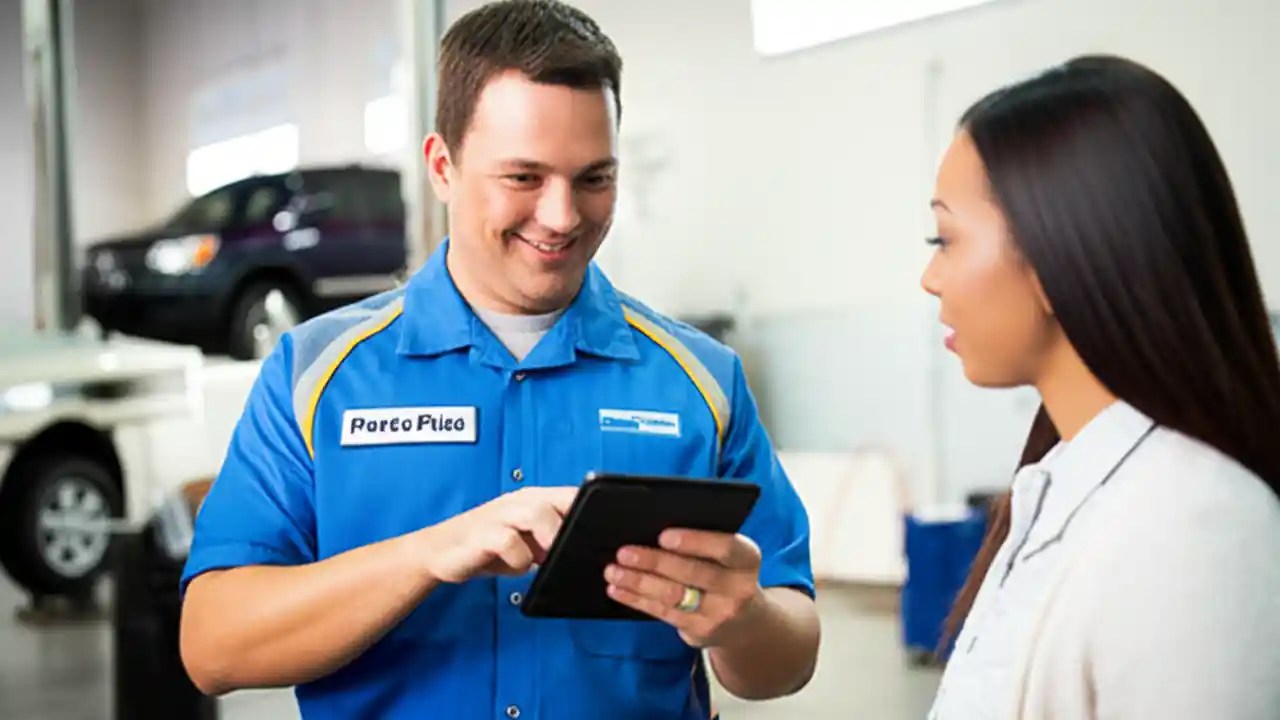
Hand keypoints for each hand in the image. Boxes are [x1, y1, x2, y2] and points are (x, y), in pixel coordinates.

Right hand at [417, 487, 577, 583]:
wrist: (439, 552)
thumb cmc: (486, 546)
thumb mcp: (527, 543)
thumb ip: (553, 542)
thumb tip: (586, 553)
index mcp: (535, 500)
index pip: (573, 495)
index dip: (593, 509)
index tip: (606, 532)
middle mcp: (519, 502)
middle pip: (561, 498)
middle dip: (576, 523)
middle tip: (581, 549)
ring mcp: (500, 515)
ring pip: (537, 513)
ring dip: (551, 537)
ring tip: (550, 558)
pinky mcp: (482, 534)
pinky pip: (508, 542)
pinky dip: (518, 559)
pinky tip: (516, 567)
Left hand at [604, 529, 765, 648]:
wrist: (745, 623)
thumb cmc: (726, 575)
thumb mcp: (728, 558)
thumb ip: (703, 544)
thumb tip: (651, 528)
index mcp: (747, 559)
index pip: (726, 548)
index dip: (694, 542)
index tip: (664, 536)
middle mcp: (739, 589)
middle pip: (694, 573)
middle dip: (655, 562)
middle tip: (624, 552)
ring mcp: (719, 614)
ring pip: (673, 595)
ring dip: (638, 582)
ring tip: (613, 570)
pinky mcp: (699, 632)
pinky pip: (663, 613)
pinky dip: (636, 599)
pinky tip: (618, 589)